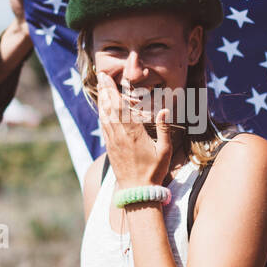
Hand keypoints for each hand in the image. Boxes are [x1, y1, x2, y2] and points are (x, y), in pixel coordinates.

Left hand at [96, 70, 171, 187]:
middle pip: (109, 107)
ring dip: (102, 100)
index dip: (112, 90)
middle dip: (105, 90)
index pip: (120, 106)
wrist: (137, 191)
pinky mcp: (110, 147)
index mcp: (133, 132)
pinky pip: (104, 126)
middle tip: (102, 75)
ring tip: (102, 87)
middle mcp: (119, 134)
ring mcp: (113, 141)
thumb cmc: (153, 171)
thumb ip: (164, 129)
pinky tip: (102, 108)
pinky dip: (102, 114)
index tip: (108, 77)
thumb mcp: (165, 151)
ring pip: (104, 116)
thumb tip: (165, 110)